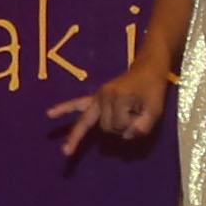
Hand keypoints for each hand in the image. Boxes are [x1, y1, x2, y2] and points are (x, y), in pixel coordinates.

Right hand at [49, 51, 173, 155]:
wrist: (147, 68)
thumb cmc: (153, 88)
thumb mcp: (156, 109)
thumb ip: (143, 126)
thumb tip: (126, 137)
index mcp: (118, 97)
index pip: (120, 125)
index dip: (134, 126)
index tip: (144, 115)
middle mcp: (103, 96)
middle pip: (106, 128)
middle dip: (122, 127)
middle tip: (137, 114)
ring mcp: (96, 96)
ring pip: (90, 123)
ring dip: (110, 125)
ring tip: (118, 116)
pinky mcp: (94, 98)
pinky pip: (75, 104)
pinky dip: (62, 109)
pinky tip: (49, 114)